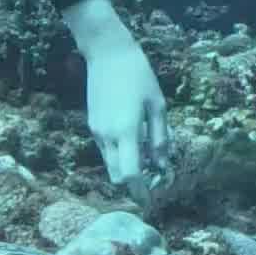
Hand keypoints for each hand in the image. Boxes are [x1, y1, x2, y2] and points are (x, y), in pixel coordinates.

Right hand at [63, 0, 171, 187]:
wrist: (107, 52)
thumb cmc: (138, 75)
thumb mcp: (158, 105)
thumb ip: (160, 137)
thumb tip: (163, 164)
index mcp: (126, 131)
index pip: (130, 174)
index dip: (140, 192)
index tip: (149, 202)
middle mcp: (107, 136)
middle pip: (116, 175)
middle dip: (132, 184)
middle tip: (151, 182)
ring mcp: (96, 131)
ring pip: (109, 164)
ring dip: (125, 169)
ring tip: (145, 161)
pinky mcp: (92, 124)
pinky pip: (105, 150)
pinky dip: (118, 155)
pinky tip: (133, 144)